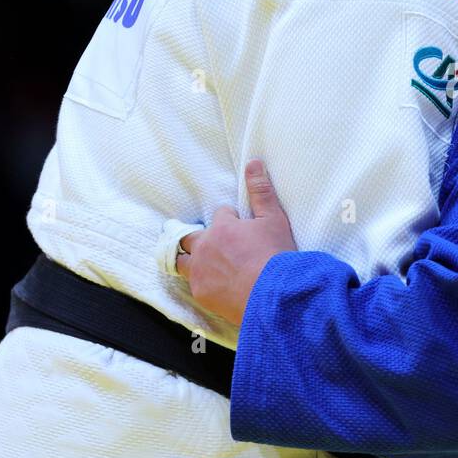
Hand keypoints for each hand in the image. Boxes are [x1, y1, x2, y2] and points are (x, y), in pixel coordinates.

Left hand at [176, 160, 296, 324]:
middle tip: (210, 243)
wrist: (274, 294)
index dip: (231, 220)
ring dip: (189, 260)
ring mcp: (200, 272)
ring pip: (181, 262)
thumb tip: (253, 163)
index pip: (221, 215)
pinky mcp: (201, 293)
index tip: (240, 227)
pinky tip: (214, 286)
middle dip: (197, 237)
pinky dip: (201, 282)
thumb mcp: (274, 219)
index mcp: (222, 227)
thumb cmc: (276, 256)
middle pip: (189, 237)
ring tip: (199, 264)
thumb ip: (261, 191)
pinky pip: (193, 285)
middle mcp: (205, 247)